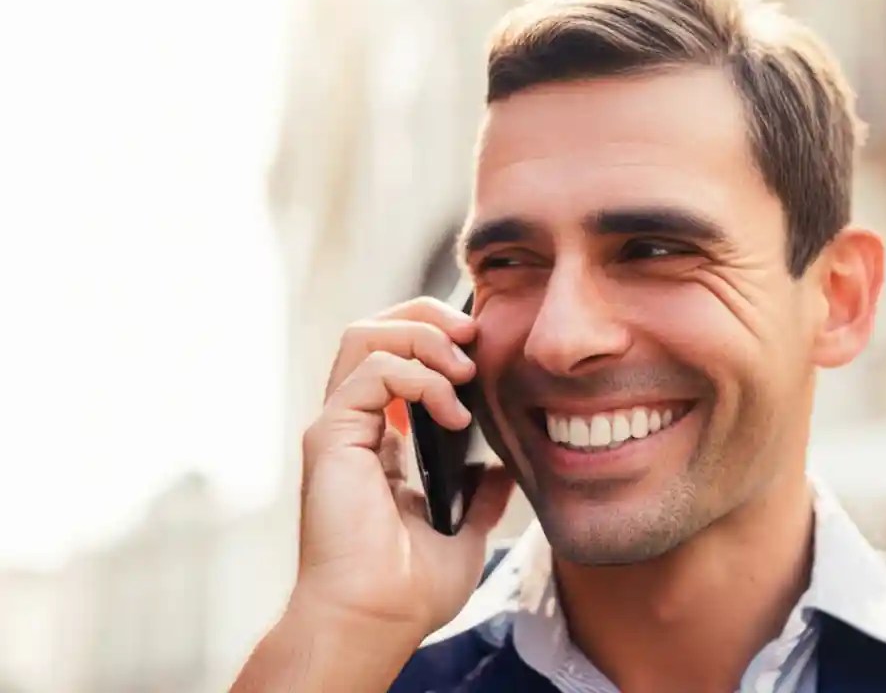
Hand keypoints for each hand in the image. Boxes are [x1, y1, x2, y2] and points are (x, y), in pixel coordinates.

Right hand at [291, 296, 513, 640]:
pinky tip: (454, 411)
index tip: (484, 354)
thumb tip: (501, 471)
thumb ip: (479, 496)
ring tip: (465, 370)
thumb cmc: (409, 590)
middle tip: (474, 336)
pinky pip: (372, 372)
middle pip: (375, 330)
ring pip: (365, 336)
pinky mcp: (331, 436)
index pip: (397, 358)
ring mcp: (338, 428)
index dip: (438, 340)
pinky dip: (419, 377)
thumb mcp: (463, 533)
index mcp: (378, 442)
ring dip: (424, 337)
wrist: (377, 620)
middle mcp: (353, 426)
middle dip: (428, 317)